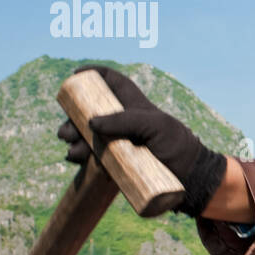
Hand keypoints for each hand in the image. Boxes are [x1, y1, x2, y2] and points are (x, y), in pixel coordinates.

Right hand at [57, 65, 227, 216]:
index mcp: (134, 106)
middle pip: (88, 111)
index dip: (94, 74)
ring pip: (84, 135)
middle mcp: (122, 122)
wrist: (188, 179)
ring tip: (74, 151)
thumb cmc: (177, 147)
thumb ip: (126, 120)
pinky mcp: (114, 163)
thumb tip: (91, 122)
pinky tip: (77, 159)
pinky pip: (89, 157)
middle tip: (66, 132)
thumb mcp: (156, 127)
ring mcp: (117, 142)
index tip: (75, 76)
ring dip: (72, 139)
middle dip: (72, 118)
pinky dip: (78, 156)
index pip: (112, 82)